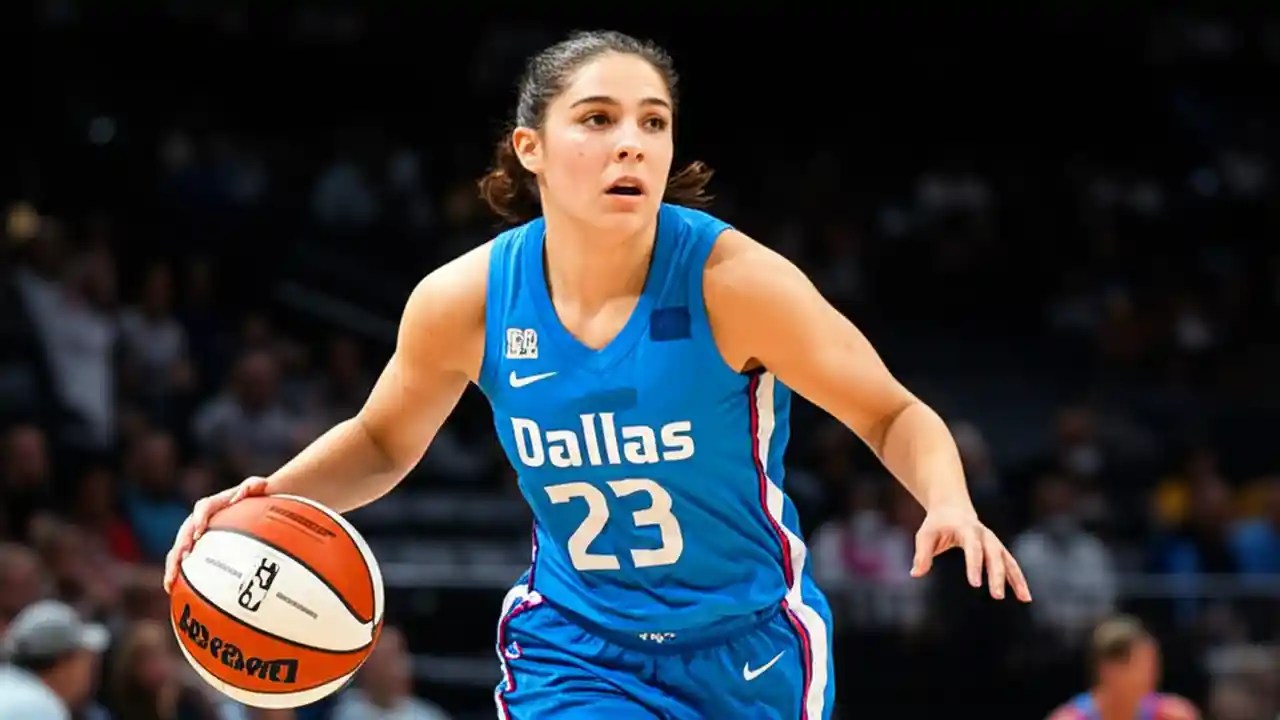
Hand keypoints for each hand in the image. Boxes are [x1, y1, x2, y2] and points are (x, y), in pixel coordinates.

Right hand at [163, 476, 268, 593]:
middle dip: (179, 548)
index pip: (204, 507)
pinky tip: (176, 592)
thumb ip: (253, 485)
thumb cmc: (259, 494)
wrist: (256, 502)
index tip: (199, 533)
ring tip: (170, 584)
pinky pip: (187, 561)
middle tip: (179, 563)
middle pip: (185, 533)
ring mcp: (197, 534)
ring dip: (173, 566)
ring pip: (180, 549)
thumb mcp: (260, 486)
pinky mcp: (199, 547)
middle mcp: (201, 519)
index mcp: (215, 503)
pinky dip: (180, 575)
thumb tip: (241, 493)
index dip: (200, 519)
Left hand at [910, 503, 1030, 601]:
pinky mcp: (998, 550)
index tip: (975, 584)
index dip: (975, 565)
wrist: (952, 507)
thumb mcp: (925, 535)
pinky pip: (1011, 565)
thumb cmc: (937, 523)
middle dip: (997, 575)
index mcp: (967, 529)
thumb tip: (915, 574)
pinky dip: (1018, 580)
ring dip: (1017, 579)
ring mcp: (994, 542)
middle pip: (994, 555)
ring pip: (1008, 560)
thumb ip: (922, 554)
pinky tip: (1024, 597)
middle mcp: (985, 535)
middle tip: (997, 596)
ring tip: (1025, 599)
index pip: (973, 548)